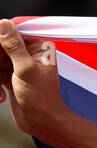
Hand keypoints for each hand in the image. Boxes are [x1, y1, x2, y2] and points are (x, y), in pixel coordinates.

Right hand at [0, 18, 66, 137]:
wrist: (41, 122)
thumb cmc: (41, 98)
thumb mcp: (26, 69)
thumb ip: (14, 46)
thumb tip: (4, 25)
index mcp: (38, 47)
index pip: (11, 31)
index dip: (0, 39)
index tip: (0, 55)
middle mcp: (28, 53)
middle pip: (1, 46)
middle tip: (3, 73)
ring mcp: (18, 64)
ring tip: (2, 84)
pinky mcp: (10, 75)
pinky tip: (0, 95)